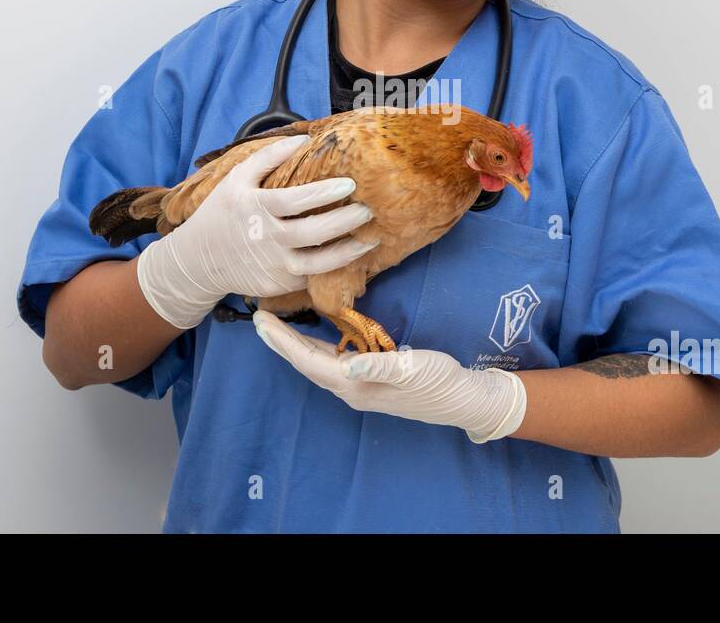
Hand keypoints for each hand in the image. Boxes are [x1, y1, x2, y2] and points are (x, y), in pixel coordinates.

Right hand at [137, 135, 379, 329]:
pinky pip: (309, 277)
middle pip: (312, 233)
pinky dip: (331, 269)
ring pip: (317, 264)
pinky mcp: (276, 285)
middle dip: (344, 222)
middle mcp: (266, 238)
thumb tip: (302, 139)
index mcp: (256, 207)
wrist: (198, 259)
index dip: (325, 192)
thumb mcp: (237, 178)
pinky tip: (349, 256)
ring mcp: (272, 265)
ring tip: (371, 241)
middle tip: (368, 210)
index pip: (296, 200)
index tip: (350, 183)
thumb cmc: (223, 212)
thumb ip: (268, 156)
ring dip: (347, 253)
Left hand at [252, 310, 526, 442]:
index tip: (260, 321)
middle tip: (258, 319)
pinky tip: (315, 341)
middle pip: (305, 363)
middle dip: (280, 342)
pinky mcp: (369, 381)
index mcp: (354, 385)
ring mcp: (359, 387)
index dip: (281, 340)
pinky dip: (316, 349)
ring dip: (295, 346)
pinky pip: (332, 363)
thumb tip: (349, 364)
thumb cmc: (438, 382)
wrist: (461, 400)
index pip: (307, 360)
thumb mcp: (411, 369)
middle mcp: (350, 389)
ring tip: (276, 328)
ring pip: (316, 364)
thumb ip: (378, 367)